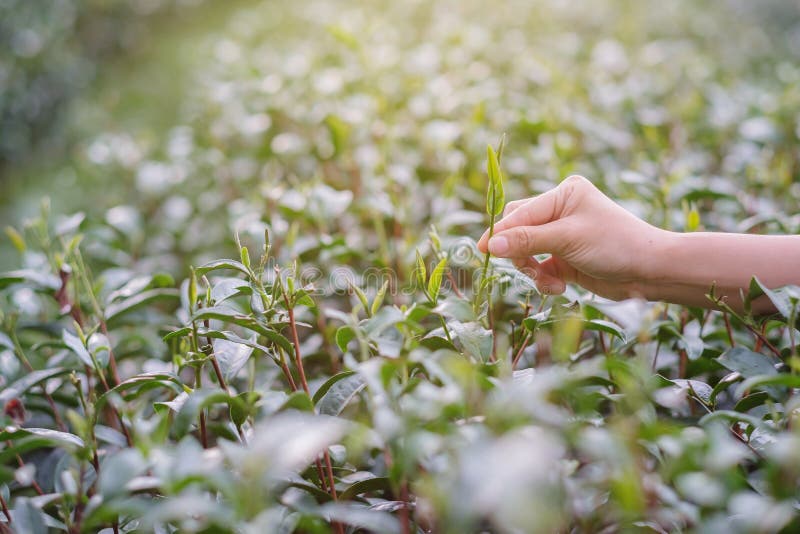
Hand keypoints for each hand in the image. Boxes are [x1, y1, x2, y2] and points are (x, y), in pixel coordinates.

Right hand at [476, 175, 665, 299]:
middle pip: (518, 230)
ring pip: (525, 252)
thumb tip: (490, 245)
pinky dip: (544, 279)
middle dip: (519, 253)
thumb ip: (527, 241)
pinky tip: (560, 287)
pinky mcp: (565, 258)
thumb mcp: (568, 239)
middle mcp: (561, 211)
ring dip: (532, 269)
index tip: (484, 250)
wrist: (650, 272)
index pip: (520, 212)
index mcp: (563, 194)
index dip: (501, 232)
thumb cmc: (614, 245)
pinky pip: (539, 267)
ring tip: (549, 282)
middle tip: (527, 269)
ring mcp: (562, 235)